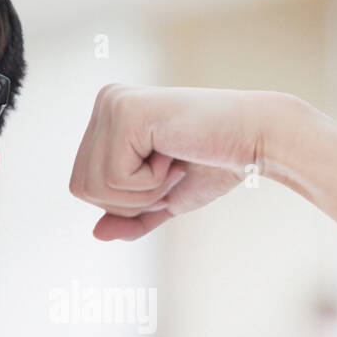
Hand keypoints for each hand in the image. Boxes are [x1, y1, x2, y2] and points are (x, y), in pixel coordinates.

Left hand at [67, 84, 287, 240]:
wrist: (255, 141)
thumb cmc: (215, 165)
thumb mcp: (165, 200)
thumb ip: (131, 217)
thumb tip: (96, 234)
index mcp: (108, 118)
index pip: (83, 186)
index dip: (125, 201)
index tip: (165, 172)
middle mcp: (105, 102)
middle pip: (82, 188)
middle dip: (130, 199)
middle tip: (170, 170)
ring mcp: (113, 103)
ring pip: (95, 186)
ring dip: (143, 192)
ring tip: (173, 161)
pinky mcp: (126, 111)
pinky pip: (114, 178)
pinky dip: (150, 182)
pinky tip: (174, 153)